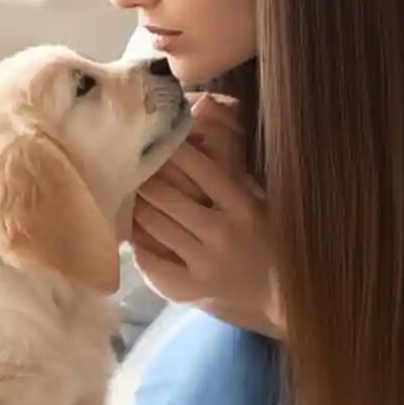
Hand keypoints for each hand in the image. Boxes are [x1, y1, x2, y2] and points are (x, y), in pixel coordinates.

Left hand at [130, 95, 281, 337]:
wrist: (278, 299)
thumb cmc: (265, 240)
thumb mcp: (259, 201)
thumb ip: (231, 165)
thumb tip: (205, 105)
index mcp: (244, 207)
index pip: (201, 169)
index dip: (173, 151)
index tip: (155, 140)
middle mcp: (223, 234)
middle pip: (168, 197)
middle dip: (144, 179)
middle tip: (127, 165)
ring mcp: (204, 264)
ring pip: (154, 227)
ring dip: (135, 207)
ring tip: (125, 193)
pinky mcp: (188, 289)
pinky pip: (150, 261)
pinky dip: (137, 243)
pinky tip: (132, 231)